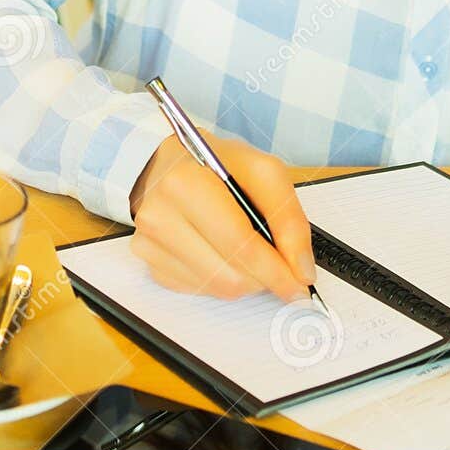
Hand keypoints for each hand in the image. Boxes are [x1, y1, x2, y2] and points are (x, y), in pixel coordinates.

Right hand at [127, 134, 315, 302]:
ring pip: (216, 288)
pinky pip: (198, 288)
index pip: (240, 245)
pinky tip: (221, 251)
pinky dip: (220, 277)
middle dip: (264, 277)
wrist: (168, 161)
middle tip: (280, 267)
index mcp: (186, 184)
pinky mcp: (148, 259)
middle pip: (230, 274)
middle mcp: (160, 215)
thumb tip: (301, 268)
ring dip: (244, 279)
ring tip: (250, 253)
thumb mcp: (263, 172)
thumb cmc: (217, 164)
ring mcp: (148, 241)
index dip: (276, 271)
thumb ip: (289, 218)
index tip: (300, 284)